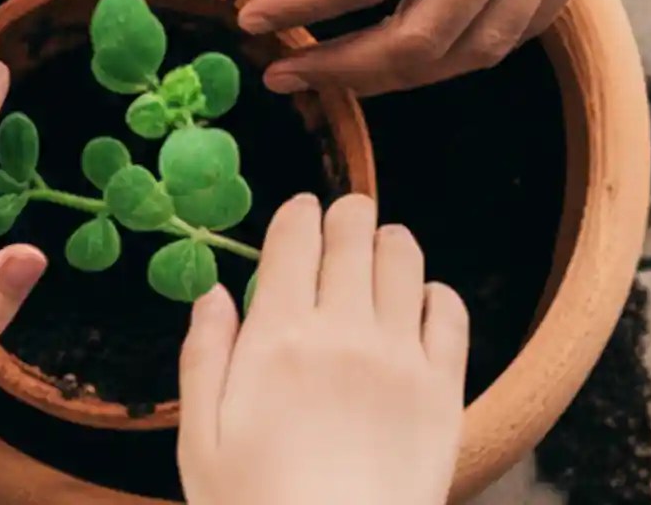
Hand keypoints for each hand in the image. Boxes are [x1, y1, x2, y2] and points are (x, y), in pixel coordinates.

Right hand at [178, 194, 468, 504]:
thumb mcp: (201, 440)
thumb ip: (204, 357)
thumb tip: (212, 292)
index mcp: (277, 338)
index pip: (293, 241)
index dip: (297, 214)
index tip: (300, 210)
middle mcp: (343, 332)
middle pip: (352, 236)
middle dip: (345, 216)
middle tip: (342, 221)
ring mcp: (400, 357)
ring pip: (404, 260)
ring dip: (389, 243)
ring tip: (380, 250)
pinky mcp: (444, 387)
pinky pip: (450, 313)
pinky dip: (435, 293)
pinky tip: (421, 301)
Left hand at [241, 0, 650, 94]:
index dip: (302, 4)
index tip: (257, 18)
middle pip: (421, 33)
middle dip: (342, 68)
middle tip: (287, 74)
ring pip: (477, 48)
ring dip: (403, 77)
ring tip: (345, 74)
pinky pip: (526, 26)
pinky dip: (468, 50)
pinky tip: (422, 48)